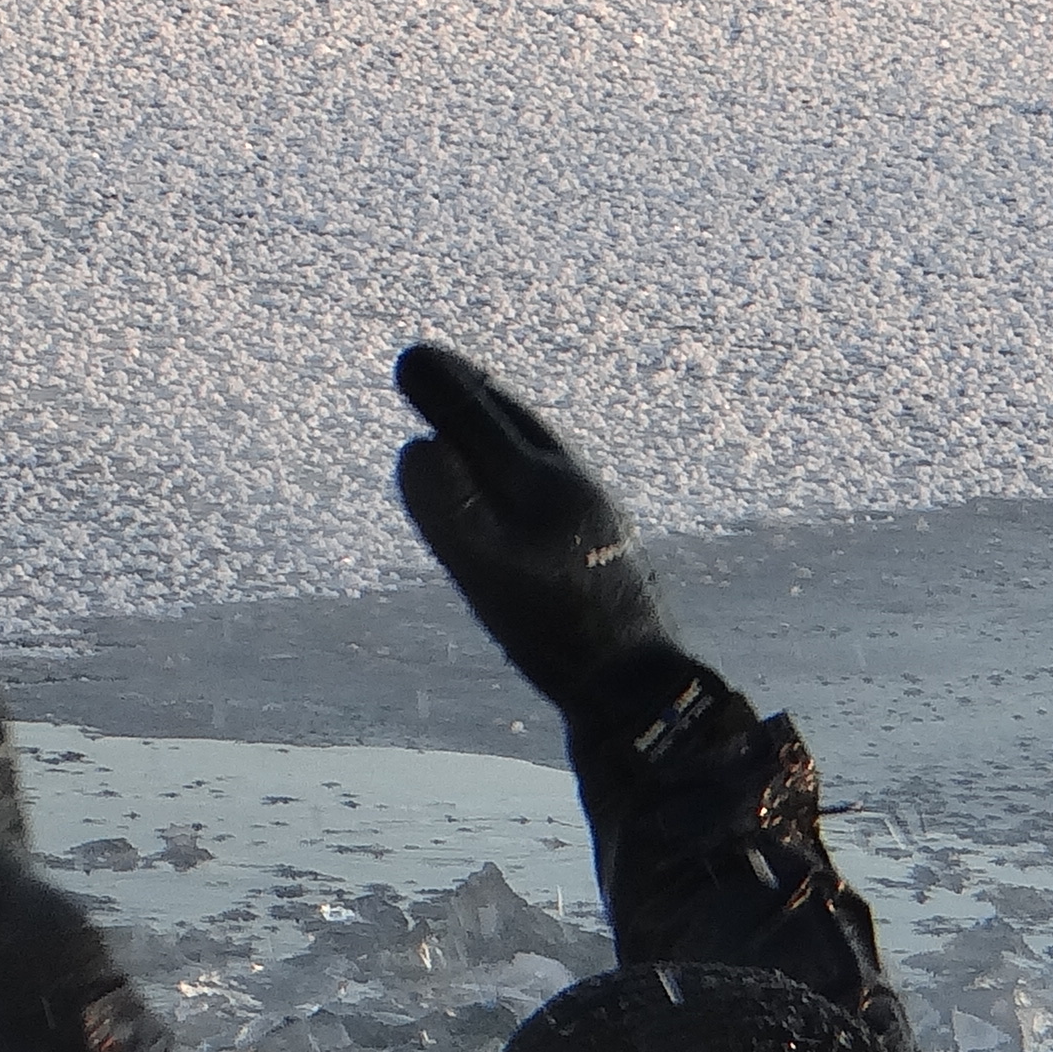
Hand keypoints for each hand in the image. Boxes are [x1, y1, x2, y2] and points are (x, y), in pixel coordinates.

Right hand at [390, 341, 683, 720]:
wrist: (641, 694)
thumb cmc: (561, 635)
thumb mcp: (491, 573)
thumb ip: (451, 511)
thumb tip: (417, 448)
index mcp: (550, 486)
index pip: (485, 423)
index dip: (446, 392)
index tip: (410, 357)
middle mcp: (580, 495)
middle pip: (523, 432)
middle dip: (480, 399)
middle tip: (448, 371)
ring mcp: (599, 528)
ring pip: (545, 466)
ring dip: (508, 439)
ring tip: (483, 431)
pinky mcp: (608, 564)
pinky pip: (557, 502)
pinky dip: (526, 482)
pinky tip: (525, 512)